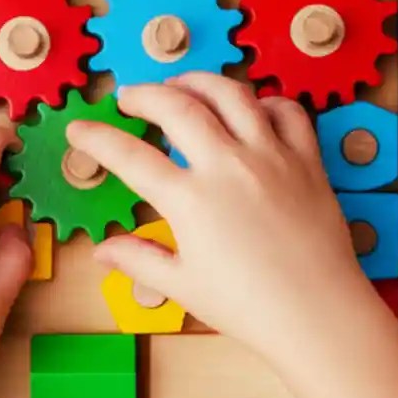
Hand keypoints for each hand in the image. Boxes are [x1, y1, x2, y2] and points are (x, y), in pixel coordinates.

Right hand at [67, 72, 382, 358]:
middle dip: (144, 94)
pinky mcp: (307, 160)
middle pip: (177, 107)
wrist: (318, 315)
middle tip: (128, 96)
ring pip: (231, 95)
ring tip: (181, 85)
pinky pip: (286, 112)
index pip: (130, 156)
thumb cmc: (247, 307)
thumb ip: (139, 260)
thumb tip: (101, 252)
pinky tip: (251, 109)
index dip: (97, 138)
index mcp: (189, 200)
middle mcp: (228, 166)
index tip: (78, 129)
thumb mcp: (183, 286)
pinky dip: (264, 101)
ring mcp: (271, 157)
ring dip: (199, 82)